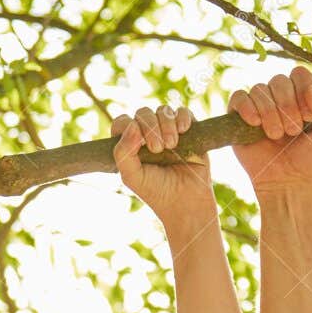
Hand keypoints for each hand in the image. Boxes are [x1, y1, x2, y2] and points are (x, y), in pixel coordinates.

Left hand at [111, 103, 215, 232]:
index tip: (139, 144)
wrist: (185, 201)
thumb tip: (132, 124)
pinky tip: (183, 131)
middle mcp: (148, 134)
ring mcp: (168, 131)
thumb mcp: (132, 176)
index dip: (128, 126)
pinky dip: (182, 117)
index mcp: (130, 144)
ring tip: (171, 145)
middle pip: (143, 113)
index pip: (122, 122)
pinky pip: (183, 112)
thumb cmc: (156, 191)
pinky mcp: (188, 131)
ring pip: (163, 111)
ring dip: (166, 124)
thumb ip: (123, 153)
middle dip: (150, 127)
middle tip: (158, 149)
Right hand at [228, 66, 311, 195]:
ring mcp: (258, 107)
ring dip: (270, 113)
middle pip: (279, 80)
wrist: (288, 184)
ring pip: (259, 89)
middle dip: (288, 106)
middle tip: (293, 132)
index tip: (309, 116)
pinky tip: (256, 124)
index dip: (303, 90)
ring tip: (276, 136)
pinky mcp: (239, 118)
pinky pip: (238, 97)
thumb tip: (310, 91)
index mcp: (303, 95)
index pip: (300, 73)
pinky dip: (247, 107)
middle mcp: (280, 97)